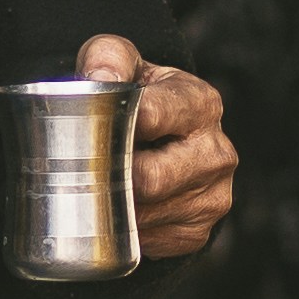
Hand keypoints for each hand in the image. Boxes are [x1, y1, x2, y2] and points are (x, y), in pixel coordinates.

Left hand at [77, 33, 234, 260]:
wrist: (165, 141)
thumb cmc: (140, 99)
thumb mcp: (126, 65)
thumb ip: (109, 57)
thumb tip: (101, 77)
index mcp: (201, 104)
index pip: (154, 116)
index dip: (115, 127)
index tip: (89, 131)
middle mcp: (217, 152)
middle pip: (151, 179)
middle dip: (111, 177)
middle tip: (81, 169)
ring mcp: (213, 197)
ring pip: (145, 215)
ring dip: (113, 206)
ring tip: (97, 186)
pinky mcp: (197, 232)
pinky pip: (148, 241)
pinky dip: (124, 231)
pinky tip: (116, 209)